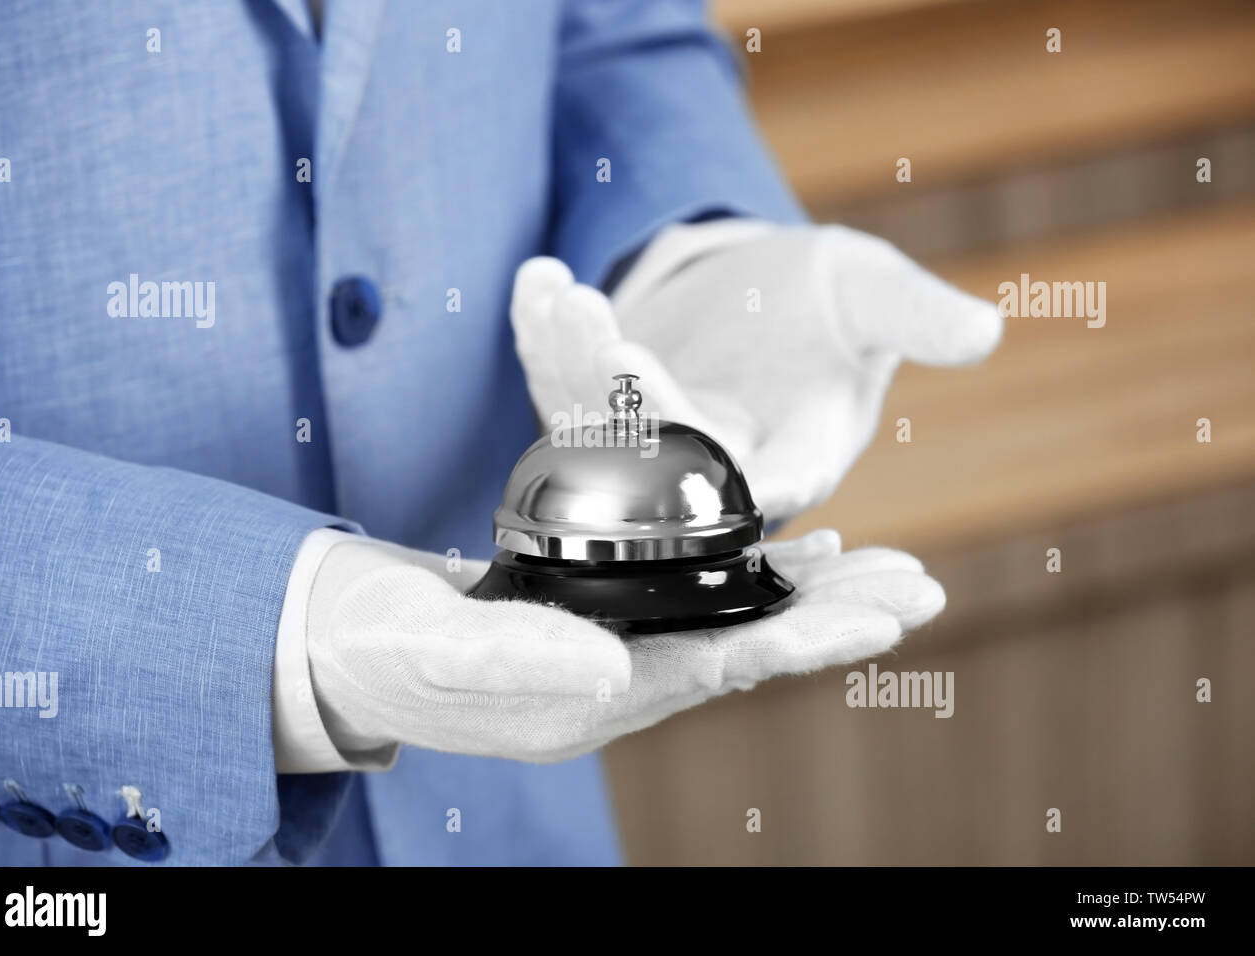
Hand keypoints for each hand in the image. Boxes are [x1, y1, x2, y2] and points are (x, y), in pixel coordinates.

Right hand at [301, 530, 943, 764]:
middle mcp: (620, 681)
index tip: (883, 617)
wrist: (341, 644)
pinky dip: (750, 570)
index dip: (804, 640)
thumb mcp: (432, 650)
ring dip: (809, 595)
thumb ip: (516, 659)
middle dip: (836, 619)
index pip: (722, 668)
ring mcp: (614, 648)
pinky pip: (695, 593)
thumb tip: (609, 666)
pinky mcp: (602, 612)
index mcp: (592, 700)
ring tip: (884, 568)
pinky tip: (794, 547)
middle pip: (750, 646)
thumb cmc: (377, 651)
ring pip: (733, 618)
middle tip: (923, 586)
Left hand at [511, 222, 1002, 522]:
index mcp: (788, 461)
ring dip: (578, 361)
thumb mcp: (873, 298)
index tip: (705, 432)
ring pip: (598, 416)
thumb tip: (986, 329)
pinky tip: (536, 278)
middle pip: (667, 452)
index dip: (736, 474)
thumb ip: (916, 319)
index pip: (765, 484)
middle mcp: (709, 464)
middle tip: (615, 348)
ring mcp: (641, 438)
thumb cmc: (827, 301)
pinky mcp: (592, 403)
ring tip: (566, 296)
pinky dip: (544, 328)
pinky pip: (559, 374)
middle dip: (638, 404)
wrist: (757, 292)